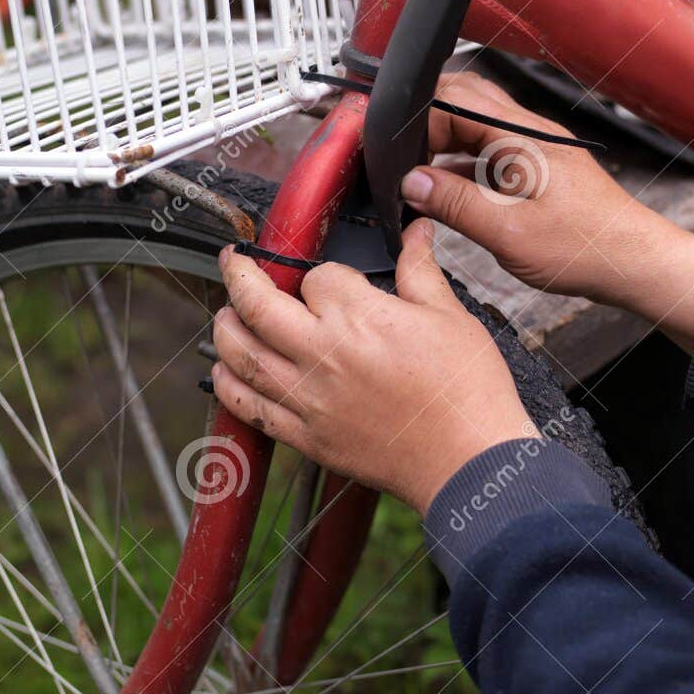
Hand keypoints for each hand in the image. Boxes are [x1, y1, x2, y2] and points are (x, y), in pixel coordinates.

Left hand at [211, 220, 536, 513]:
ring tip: (225, 313)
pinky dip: (229, 387)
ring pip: (242, 355)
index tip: (337, 283)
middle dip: (239, 275)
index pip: (317, 277)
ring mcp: (309, 398)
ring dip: (225, 327)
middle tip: (233, 262)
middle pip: (257, 305)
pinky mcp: (307, 437)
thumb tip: (416, 233)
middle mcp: (323, 354)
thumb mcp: (449, 317)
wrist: (468, 461)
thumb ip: (420, 270)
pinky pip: (251, 409)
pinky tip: (225, 373)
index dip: (325, 275)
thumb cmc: (465, 392)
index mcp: (359, 317)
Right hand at [403, 71, 693, 349]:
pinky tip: (447, 193)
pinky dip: (462, 165)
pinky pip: (488, 152)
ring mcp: (534, 148)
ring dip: (442, 145)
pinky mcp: (537, 169)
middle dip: (424, 124)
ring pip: (474, 126)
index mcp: (521, 137)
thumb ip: (455, 204)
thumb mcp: (508, 233)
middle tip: (401, 158)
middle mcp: (529, 132)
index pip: (453, 101)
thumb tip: (411, 183)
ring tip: (419, 177)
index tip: (397, 157)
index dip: (417, 124)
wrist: (632, 262)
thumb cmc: (585, 248)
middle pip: (463, 101)